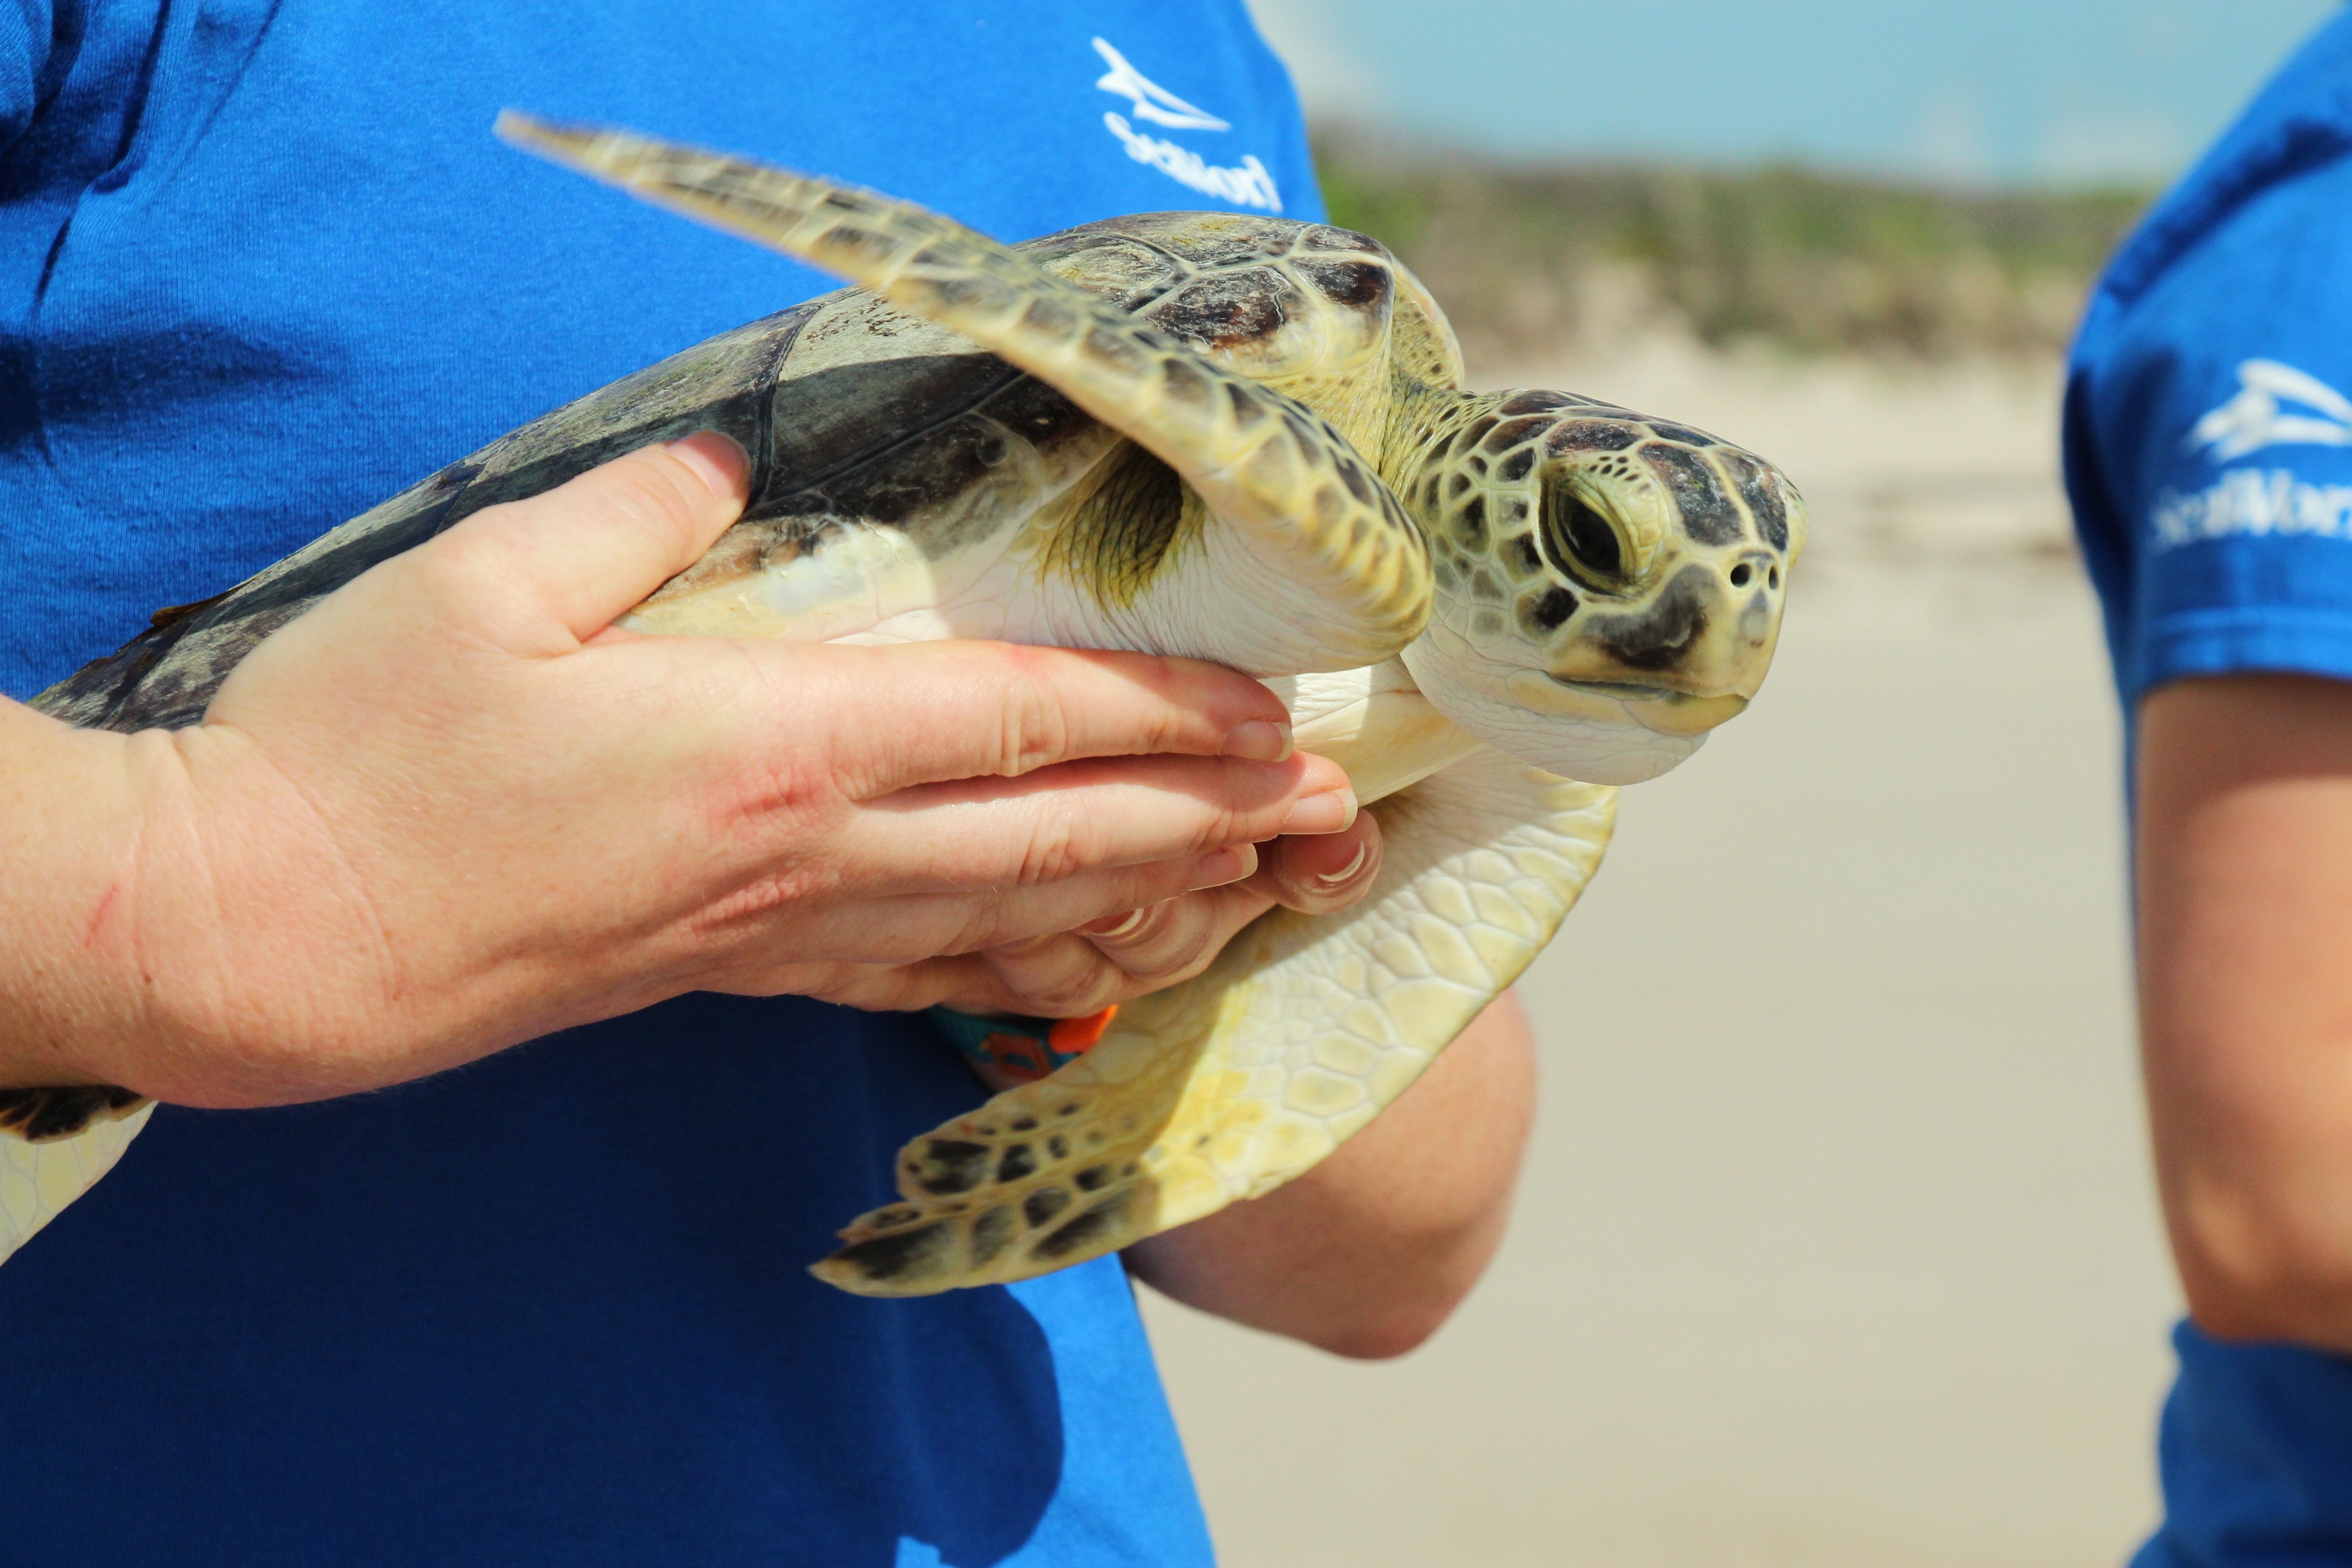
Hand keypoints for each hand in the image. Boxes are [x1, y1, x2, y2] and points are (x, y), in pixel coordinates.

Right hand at [0, 435, 1348, 1107]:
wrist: (280, 937)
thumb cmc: (364, 753)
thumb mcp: (481, 586)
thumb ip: (630, 518)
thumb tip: (727, 470)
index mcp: (769, 742)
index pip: (1020, 725)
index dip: (1164, 715)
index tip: (1276, 714)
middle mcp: (805, 853)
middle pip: (1058, 845)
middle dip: (1211, 824)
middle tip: (1331, 814)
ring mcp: (778, 932)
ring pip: (1012, 931)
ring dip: (1150, 908)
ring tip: (1256, 890)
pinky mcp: (735, 977)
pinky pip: (921, 983)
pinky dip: (1025, 974)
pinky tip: (1080, 967)